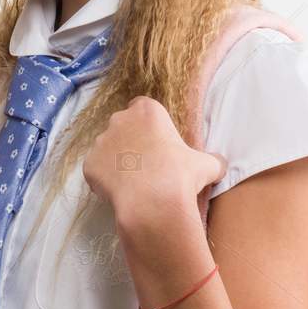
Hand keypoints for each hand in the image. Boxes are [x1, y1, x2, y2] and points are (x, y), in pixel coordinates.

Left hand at [82, 96, 224, 228]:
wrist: (152, 202)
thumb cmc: (181, 176)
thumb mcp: (208, 165)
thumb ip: (212, 160)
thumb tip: (219, 164)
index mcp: (147, 110)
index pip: (142, 106)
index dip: (148, 123)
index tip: (156, 140)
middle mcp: (119, 120)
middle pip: (122, 124)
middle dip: (130, 139)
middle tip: (145, 163)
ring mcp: (101, 141)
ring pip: (107, 147)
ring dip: (116, 159)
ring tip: (133, 181)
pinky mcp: (88, 164)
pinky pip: (96, 169)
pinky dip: (104, 179)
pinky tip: (119, 192)